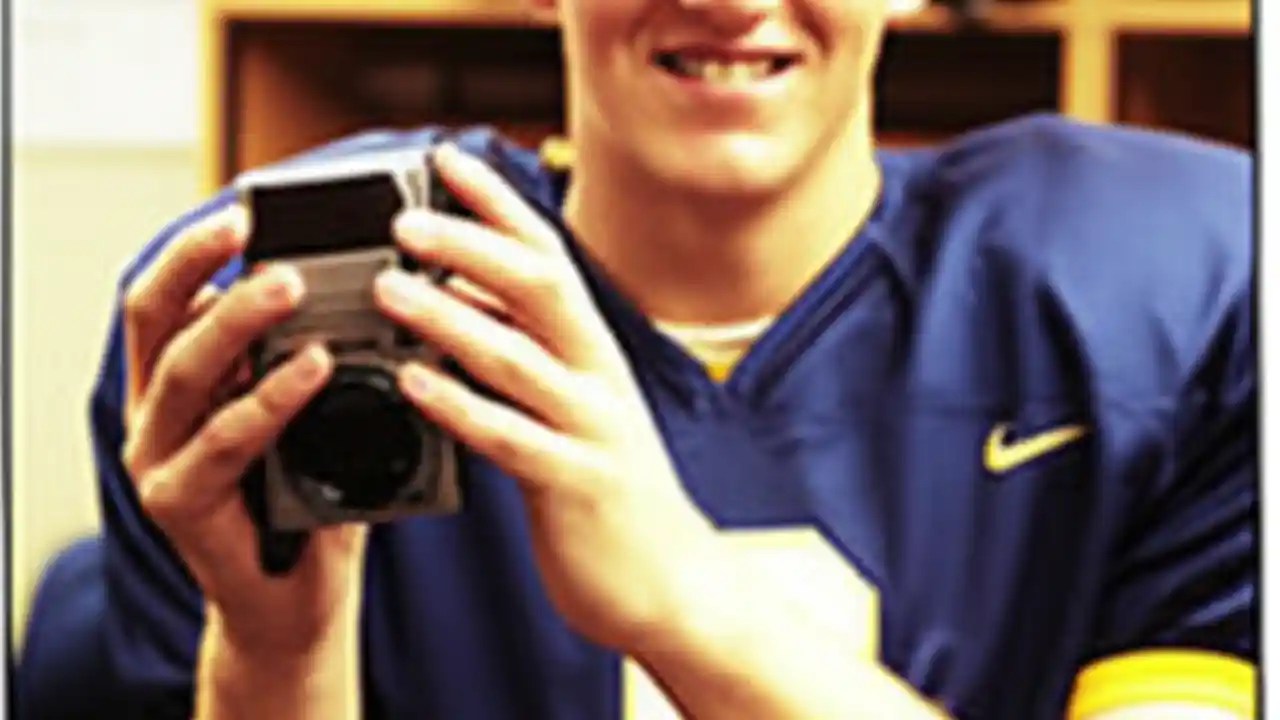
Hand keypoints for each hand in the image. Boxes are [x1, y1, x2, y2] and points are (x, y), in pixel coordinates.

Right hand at [120, 206, 366, 660]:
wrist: (299, 602)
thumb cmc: (312, 499)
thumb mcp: (316, 414)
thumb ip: (318, 356)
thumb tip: (384, 287)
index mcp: (182, 381)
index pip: (169, 297)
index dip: (195, 248)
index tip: (243, 208)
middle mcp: (158, 413)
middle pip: (156, 317)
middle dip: (197, 262)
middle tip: (249, 228)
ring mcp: (160, 459)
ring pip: (186, 371)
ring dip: (238, 322)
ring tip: (287, 285)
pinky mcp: (180, 504)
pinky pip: (225, 440)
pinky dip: (269, 399)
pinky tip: (313, 367)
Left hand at [378, 144, 721, 651]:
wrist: (670, 583)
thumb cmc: (606, 490)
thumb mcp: (570, 406)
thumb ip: (521, 352)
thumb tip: (453, 300)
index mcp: (592, 351)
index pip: (546, 255)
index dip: (498, 203)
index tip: (446, 159)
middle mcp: (597, 376)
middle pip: (540, 288)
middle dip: (473, 245)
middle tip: (407, 219)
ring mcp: (592, 429)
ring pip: (519, 356)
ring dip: (449, 317)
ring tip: (388, 289)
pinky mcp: (577, 485)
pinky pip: (512, 438)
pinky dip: (461, 405)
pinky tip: (413, 383)